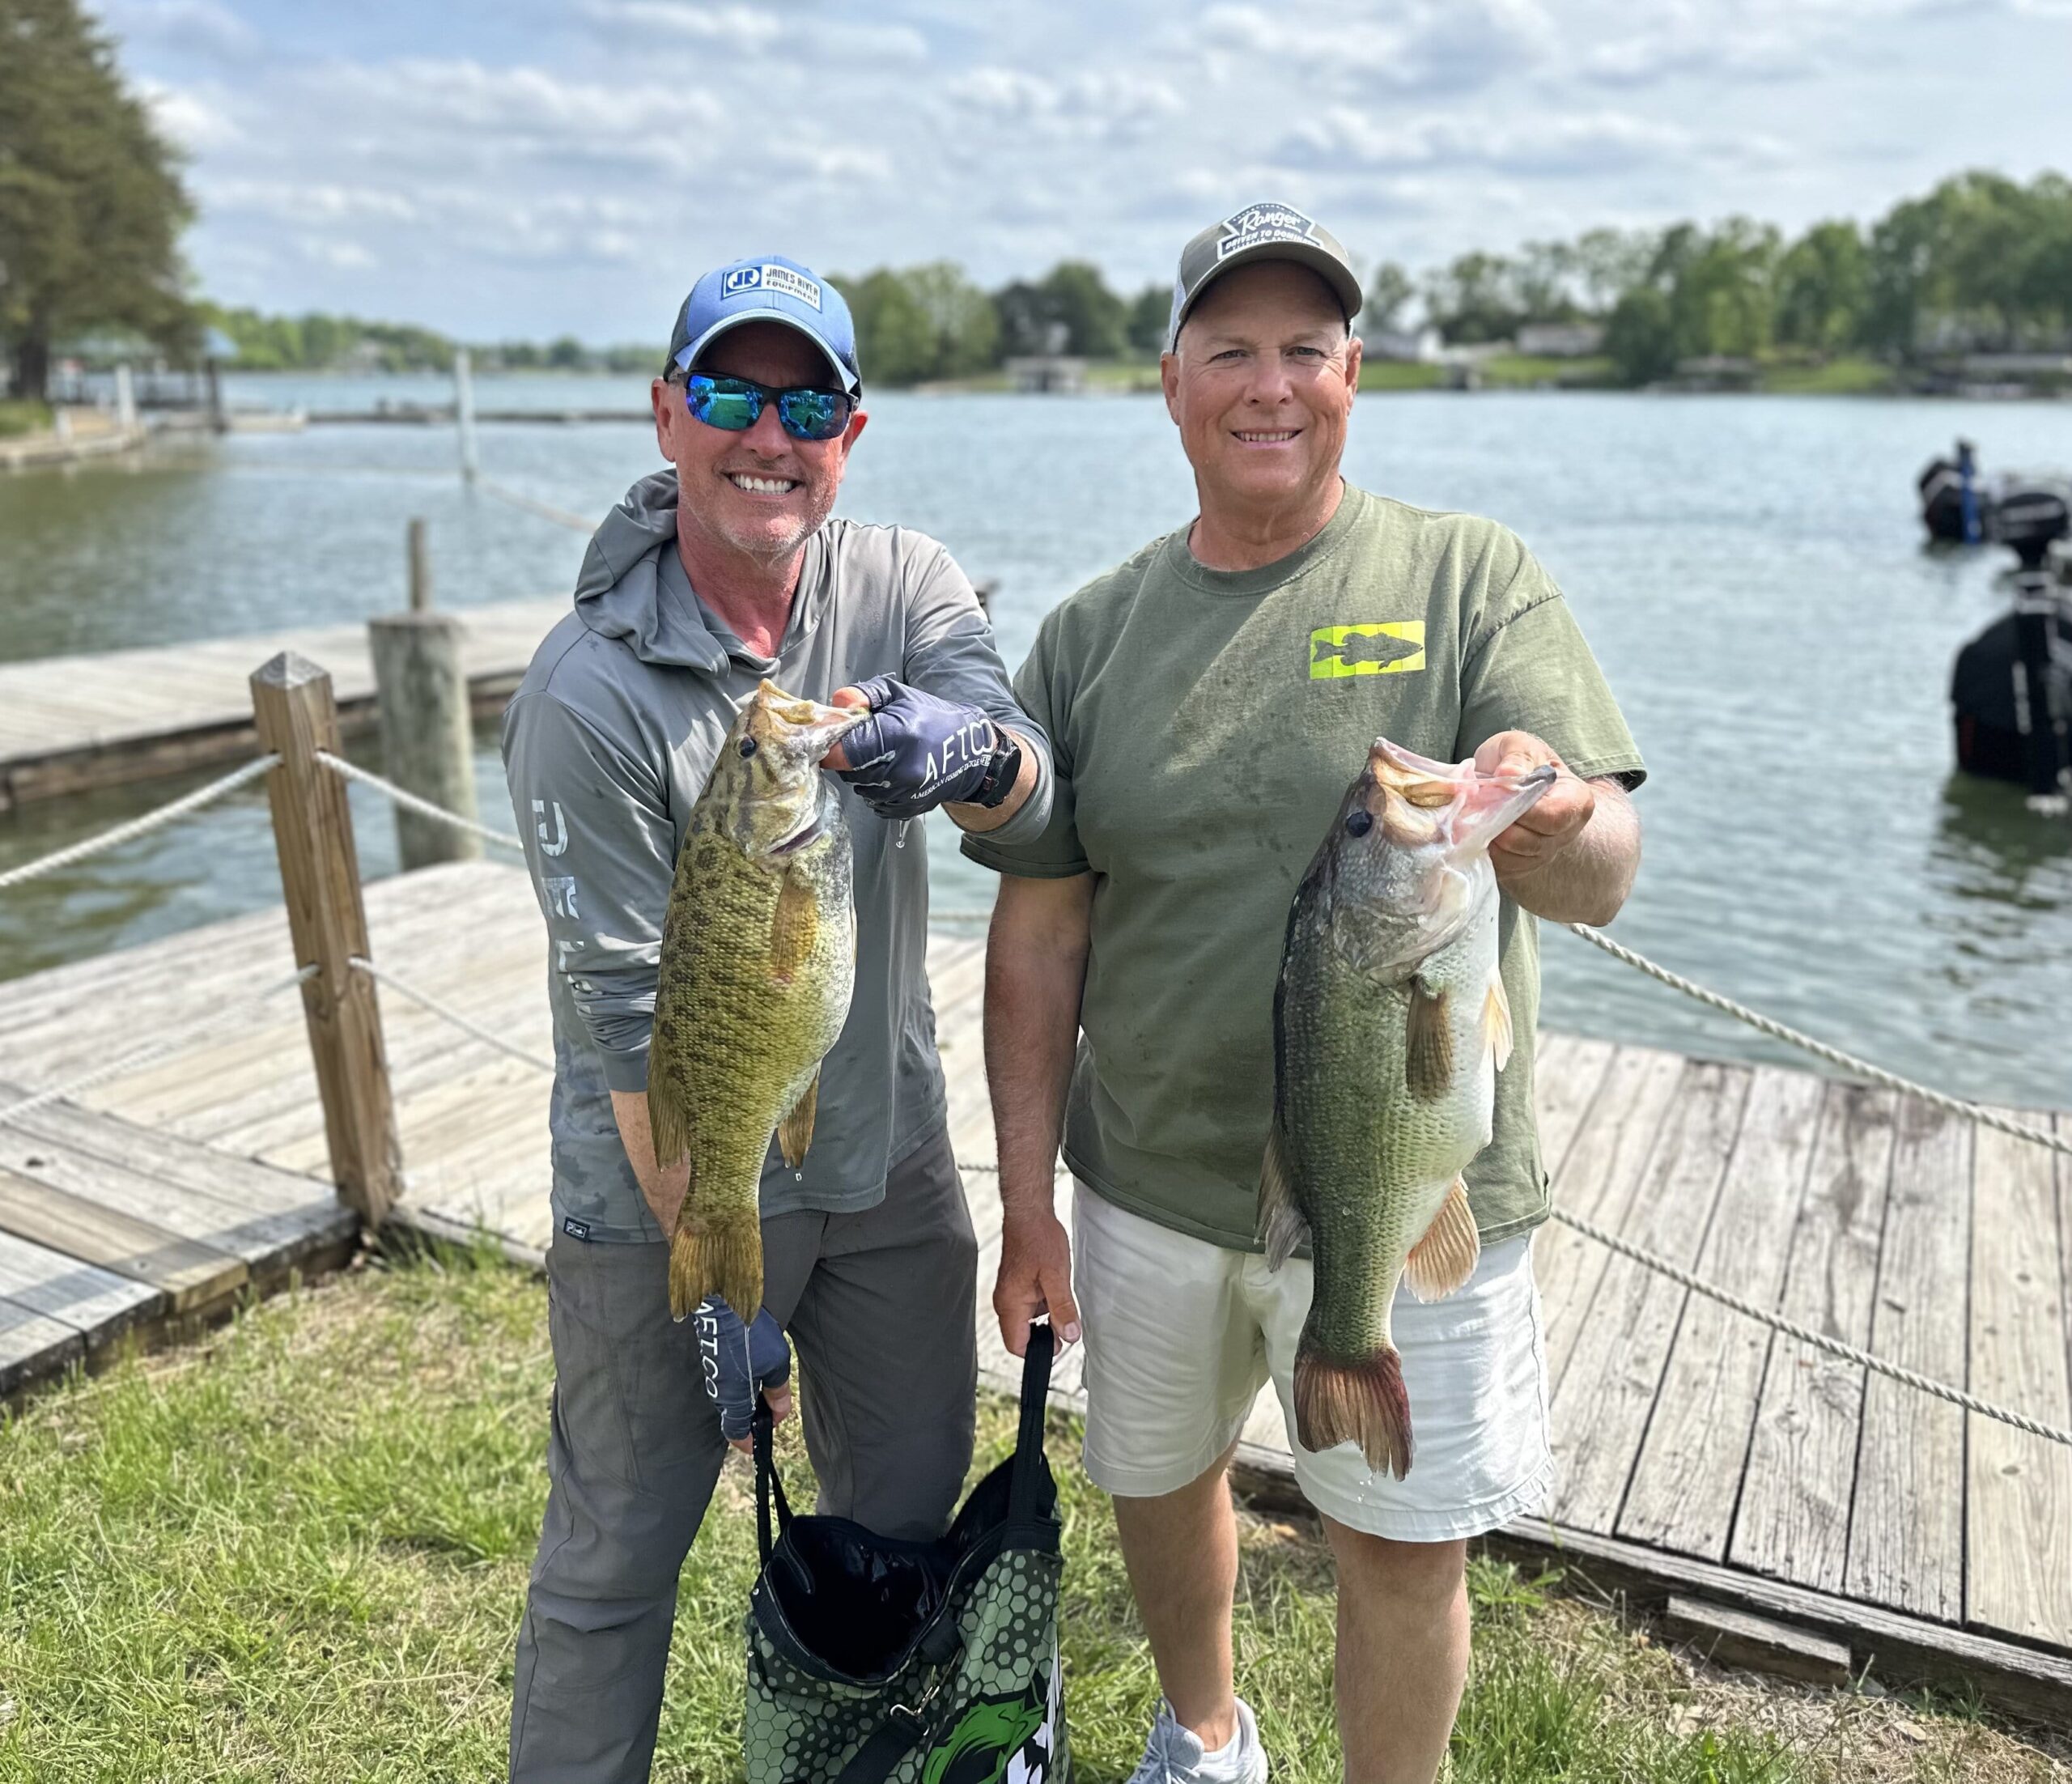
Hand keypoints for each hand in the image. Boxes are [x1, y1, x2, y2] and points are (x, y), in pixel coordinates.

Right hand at [695, 1296, 793, 1452]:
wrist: (723, 1304)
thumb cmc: (750, 1337)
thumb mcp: (776, 1365)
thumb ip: (778, 1392)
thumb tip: (779, 1413)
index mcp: (733, 1401)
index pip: (736, 1434)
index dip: (750, 1441)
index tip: (762, 1439)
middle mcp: (719, 1392)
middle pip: (736, 1415)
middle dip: (755, 1417)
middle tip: (775, 1407)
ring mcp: (714, 1375)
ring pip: (733, 1396)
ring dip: (750, 1397)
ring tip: (769, 1384)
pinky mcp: (714, 1359)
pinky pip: (729, 1380)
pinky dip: (744, 1382)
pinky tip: (757, 1366)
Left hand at [823, 676, 998, 819]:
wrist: (971, 753)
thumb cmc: (933, 718)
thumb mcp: (899, 695)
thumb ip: (865, 695)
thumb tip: (837, 704)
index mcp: (899, 735)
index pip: (843, 753)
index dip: (834, 745)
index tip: (837, 738)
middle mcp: (902, 770)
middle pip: (849, 772)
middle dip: (850, 758)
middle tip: (866, 744)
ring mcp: (906, 793)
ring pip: (860, 789)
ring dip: (863, 775)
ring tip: (883, 759)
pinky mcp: (908, 809)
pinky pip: (875, 804)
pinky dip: (877, 790)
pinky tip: (893, 775)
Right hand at [994, 1208, 1080, 1356]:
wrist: (1029, 1215)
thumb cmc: (1039, 1240)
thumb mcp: (1057, 1276)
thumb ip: (1063, 1308)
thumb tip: (1070, 1336)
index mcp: (1010, 1304)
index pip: (1017, 1346)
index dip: (1038, 1351)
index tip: (1059, 1343)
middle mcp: (1005, 1302)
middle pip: (1021, 1337)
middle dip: (1044, 1335)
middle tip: (1065, 1321)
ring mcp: (1009, 1295)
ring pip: (1027, 1323)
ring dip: (1045, 1320)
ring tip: (1060, 1300)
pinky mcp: (1015, 1287)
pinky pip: (1028, 1308)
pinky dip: (1043, 1306)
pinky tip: (1055, 1291)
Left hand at [1472, 730, 1594, 872]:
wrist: (1508, 781)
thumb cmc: (1518, 761)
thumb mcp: (1518, 745)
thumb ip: (1517, 756)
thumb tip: (1509, 774)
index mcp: (1575, 801)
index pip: (1556, 817)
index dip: (1525, 812)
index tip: (1500, 796)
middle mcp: (1565, 832)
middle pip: (1532, 842)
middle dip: (1501, 825)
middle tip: (1477, 806)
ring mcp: (1543, 853)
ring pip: (1513, 858)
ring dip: (1487, 838)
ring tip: (1472, 815)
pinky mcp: (1519, 867)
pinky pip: (1500, 867)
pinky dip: (1482, 849)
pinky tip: (1475, 829)